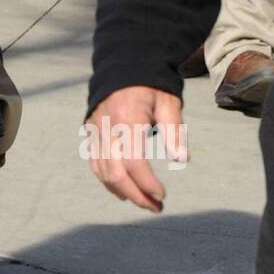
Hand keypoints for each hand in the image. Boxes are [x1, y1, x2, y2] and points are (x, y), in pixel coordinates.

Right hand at [85, 86, 187, 212]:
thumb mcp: (168, 101)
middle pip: (115, 173)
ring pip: (102, 172)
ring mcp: (95, 131)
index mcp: (128, 119)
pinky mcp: (90, 133)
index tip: (163, 195)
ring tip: (143, 202)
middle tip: (155, 207)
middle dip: (136, 195)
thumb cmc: (150, 86)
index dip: (147, 184)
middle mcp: (107, 128)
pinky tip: (124, 190)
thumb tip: (182, 159)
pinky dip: (108, 181)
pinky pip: (95, 163)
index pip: (134, 162)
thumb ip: (174, 130)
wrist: (123, 65)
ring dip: (122, 192)